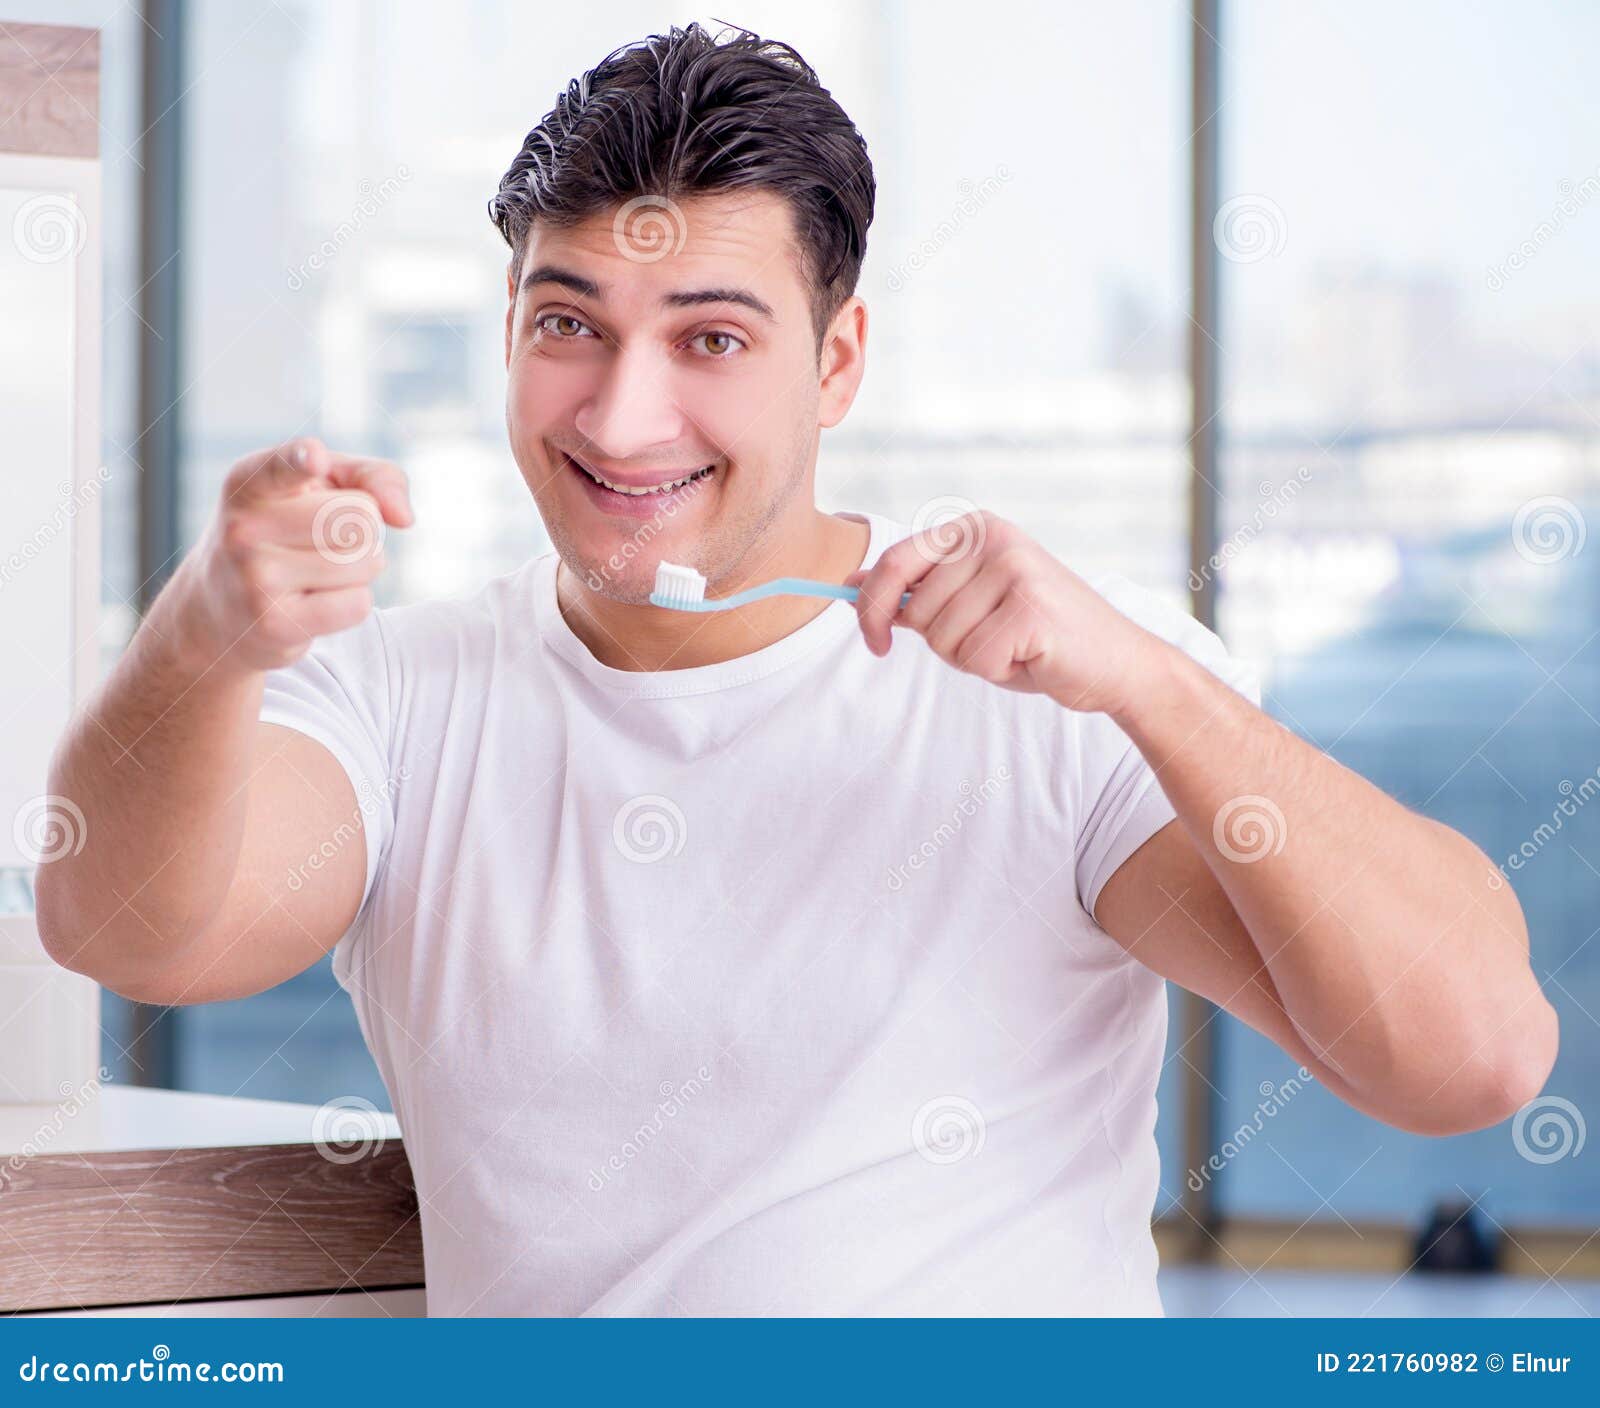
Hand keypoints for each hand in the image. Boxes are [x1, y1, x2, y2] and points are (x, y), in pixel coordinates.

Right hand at [168, 436, 413, 675]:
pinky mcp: (275, 624)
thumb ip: (373, 476)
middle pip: (361, 517)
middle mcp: (244, 528)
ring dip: (361, 568)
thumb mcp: (321, 487)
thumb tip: (403, 518)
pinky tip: (316, 601)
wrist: (222, 610)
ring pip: (365, 563)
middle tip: (328, 540)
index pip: (280, 466)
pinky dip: (353, 602)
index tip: (314, 458)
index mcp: (248, 483)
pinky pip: (358, 604)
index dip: (301, 460)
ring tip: (320, 571)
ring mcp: (256, 578)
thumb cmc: (287, 531)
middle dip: (365, 530)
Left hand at [845, 510, 1169, 716]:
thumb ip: (917, 592)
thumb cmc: (1035, 637)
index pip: (894, 562)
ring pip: (945, 640)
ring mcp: (1014, 567)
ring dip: (974, 659)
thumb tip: (852, 582)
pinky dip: (998, 671)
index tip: (874, 642)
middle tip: (993, 638)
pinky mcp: (1030, 606)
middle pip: (917, 612)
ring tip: (1015, 645)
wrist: (1115, 662)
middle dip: (944, 643)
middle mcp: (993, 537)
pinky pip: (975, 659)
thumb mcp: (968, 607)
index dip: (869, 607)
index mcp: (974, 529)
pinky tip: (1030, 656)